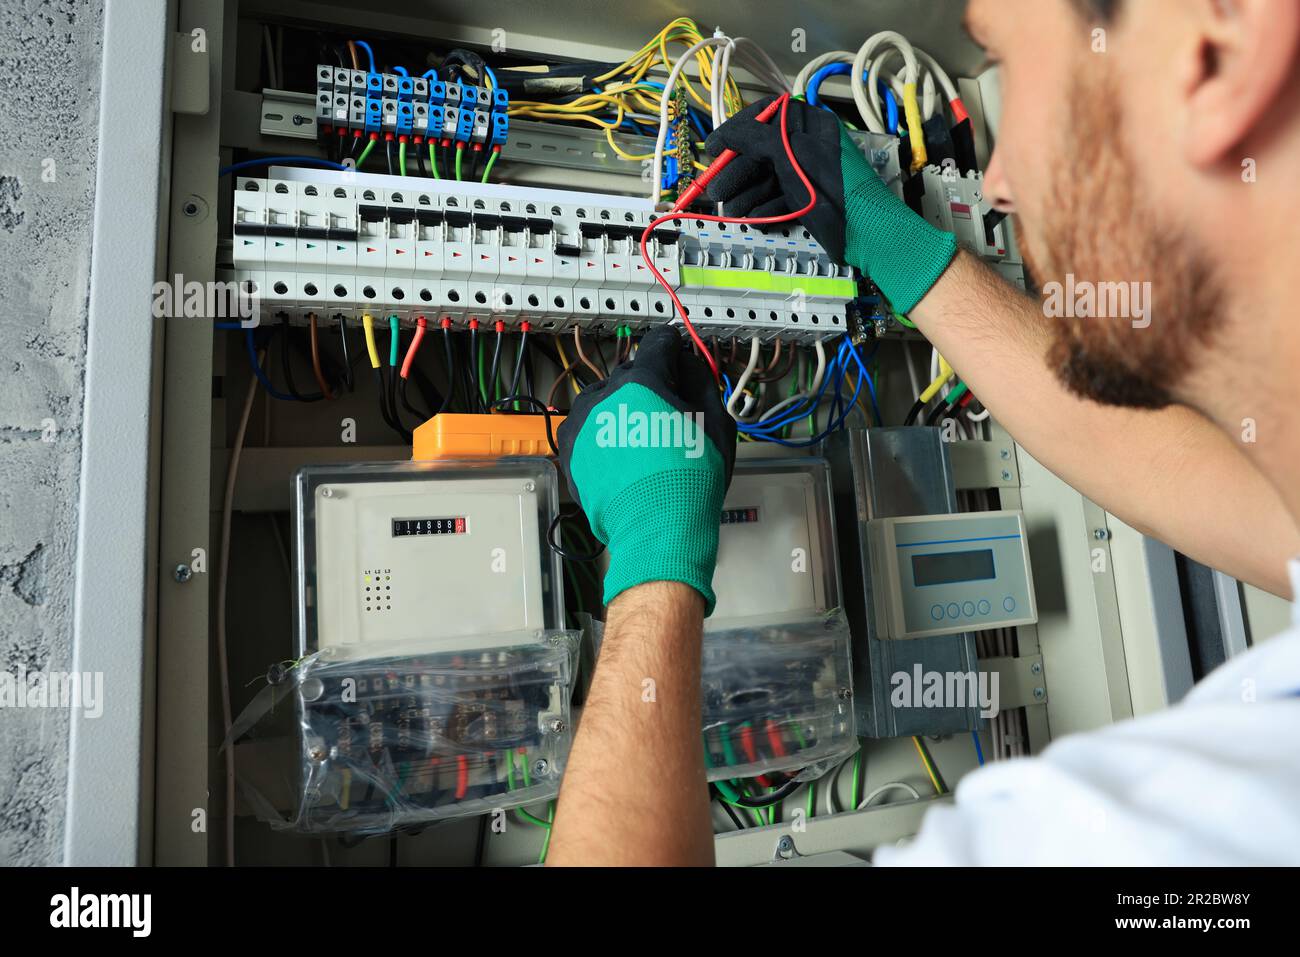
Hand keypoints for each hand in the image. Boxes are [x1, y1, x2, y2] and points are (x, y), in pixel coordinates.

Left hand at [556, 325, 735, 614]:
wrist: (657, 528)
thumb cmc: (690, 477)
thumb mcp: (714, 422)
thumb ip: (700, 379)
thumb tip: (688, 360)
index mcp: (640, 381)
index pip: (659, 343)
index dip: (675, 347)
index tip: (680, 355)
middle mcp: (603, 395)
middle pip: (631, 374)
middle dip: (650, 385)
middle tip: (670, 414)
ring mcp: (581, 424)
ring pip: (607, 402)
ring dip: (624, 411)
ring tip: (645, 443)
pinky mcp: (569, 452)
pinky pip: (591, 432)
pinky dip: (606, 437)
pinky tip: (626, 459)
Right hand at [704, 95, 957, 314]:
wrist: (864, 233)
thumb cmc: (830, 186)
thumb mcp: (790, 154)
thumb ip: (754, 138)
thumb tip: (724, 136)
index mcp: (810, 123)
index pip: (765, 114)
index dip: (736, 130)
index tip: (714, 149)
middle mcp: (808, 144)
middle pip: (760, 151)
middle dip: (737, 172)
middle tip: (716, 191)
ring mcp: (808, 174)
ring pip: (767, 178)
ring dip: (746, 195)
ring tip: (732, 212)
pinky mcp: (808, 200)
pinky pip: (779, 199)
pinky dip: (764, 209)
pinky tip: (755, 220)